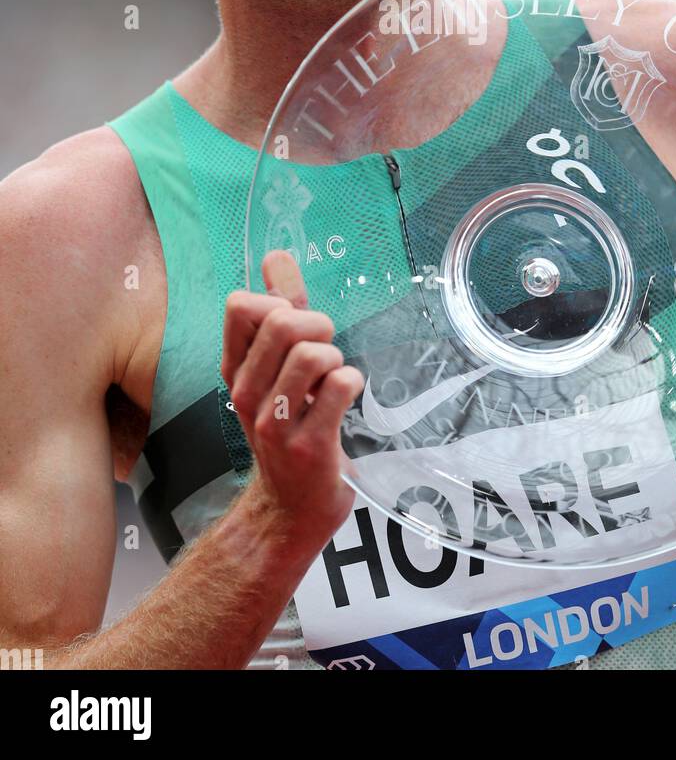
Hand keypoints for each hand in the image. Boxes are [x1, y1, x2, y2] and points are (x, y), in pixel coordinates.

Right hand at [221, 250, 363, 550]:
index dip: (278, 301)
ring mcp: (275, 422)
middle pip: (284, 321)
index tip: (294, 329)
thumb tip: (275, 255)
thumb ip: (279, 308)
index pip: (241, 305)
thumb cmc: (287, 426)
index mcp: (235, 369)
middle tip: (324, 356)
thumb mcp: (273, 369)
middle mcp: (246, 393)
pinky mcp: (309, 446)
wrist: (291, 508)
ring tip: (331, 382)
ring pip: (315, 353)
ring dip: (337, 359)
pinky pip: (342, 385)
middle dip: (319, 326)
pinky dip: (353, 384)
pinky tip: (344, 402)